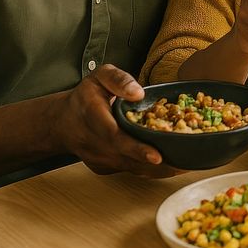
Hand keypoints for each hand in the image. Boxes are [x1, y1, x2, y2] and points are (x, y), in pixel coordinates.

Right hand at [51, 64, 178, 177]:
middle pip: (127, 158)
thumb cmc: (86, 96)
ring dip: (158, 170)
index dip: (136, 148)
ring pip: (131, 168)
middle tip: (184, 165)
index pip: (115, 137)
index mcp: (93, 116)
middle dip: (157, 164)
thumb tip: (139, 93)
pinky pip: (130, 170)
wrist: (62, 122)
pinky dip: (150, 170)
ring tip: (184, 166)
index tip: (157, 156)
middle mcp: (94, 142)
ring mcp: (98, 158)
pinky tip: (170, 166)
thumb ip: (119, 79)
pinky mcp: (105, 168)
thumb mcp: (99, 76)